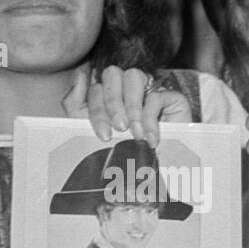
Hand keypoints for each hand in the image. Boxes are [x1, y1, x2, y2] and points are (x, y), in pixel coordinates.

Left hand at [64, 67, 191, 145]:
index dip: (98, 109)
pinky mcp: (172, 97)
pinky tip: (151, 139)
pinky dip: (150, 119)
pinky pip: (156, 96)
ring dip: (131, 106)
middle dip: (113, 102)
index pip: (97, 87)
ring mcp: (150, 89)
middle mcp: (128, 88)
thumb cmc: (125, 154)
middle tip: (120, 129)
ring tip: (136, 133)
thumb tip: (80, 75)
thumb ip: (76, 104)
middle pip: (113, 73)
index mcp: (109, 93)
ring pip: (134, 77)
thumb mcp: (91, 130)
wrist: (158, 174)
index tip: (104, 136)